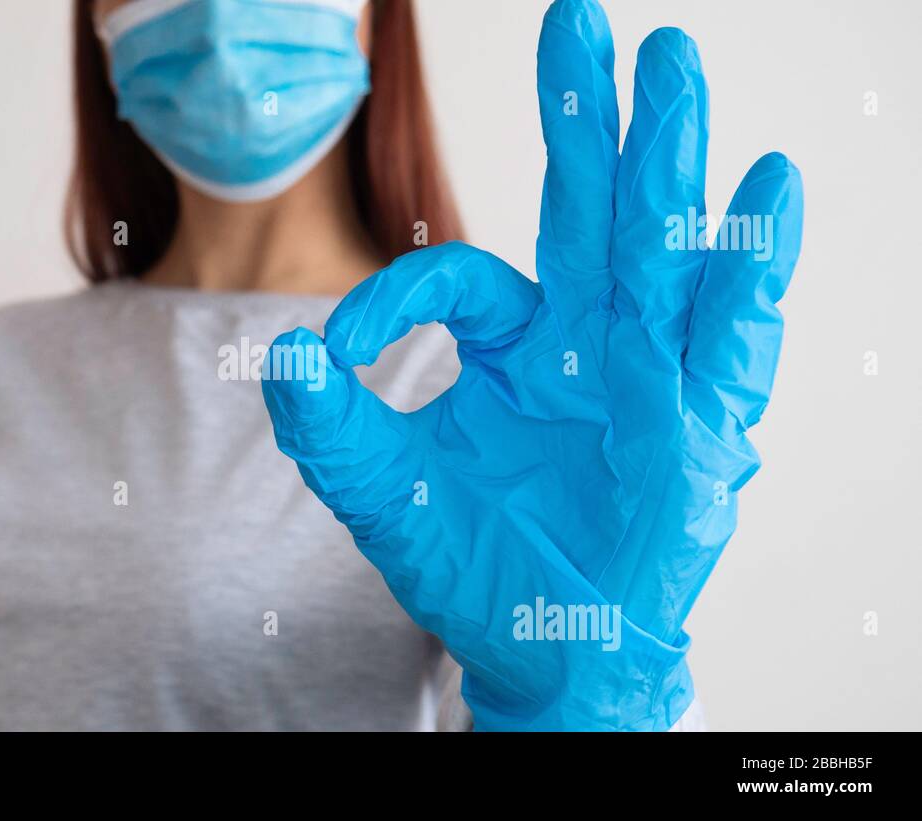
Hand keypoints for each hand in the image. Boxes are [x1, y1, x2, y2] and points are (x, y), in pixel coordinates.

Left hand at [261, 0, 803, 729]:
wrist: (545, 645)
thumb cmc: (473, 562)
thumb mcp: (384, 493)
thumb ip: (334, 427)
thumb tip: (286, 353)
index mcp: (514, 344)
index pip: (462, 278)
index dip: (401, 291)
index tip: (348, 338)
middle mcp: (587, 339)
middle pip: (589, 212)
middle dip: (589, 120)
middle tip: (583, 19)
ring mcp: (648, 372)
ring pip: (660, 249)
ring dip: (666, 160)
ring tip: (671, 67)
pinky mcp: (699, 423)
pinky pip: (729, 338)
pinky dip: (748, 268)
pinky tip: (761, 189)